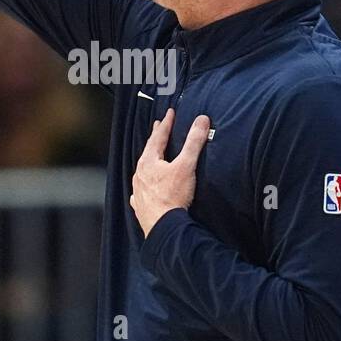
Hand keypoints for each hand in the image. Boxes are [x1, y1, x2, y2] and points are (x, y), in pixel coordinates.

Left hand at [129, 109, 210, 236]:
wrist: (164, 226)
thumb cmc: (173, 197)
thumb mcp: (186, 166)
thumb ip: (194, 142)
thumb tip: (201, 121)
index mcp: (149, 162)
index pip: (158, 137)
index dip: (166, 124)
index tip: (169, 114)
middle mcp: (140, 174)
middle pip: (148, 152)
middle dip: (155, 139)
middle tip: (158, 128)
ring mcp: (139, 190)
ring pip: (143, 170)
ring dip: (149, 160)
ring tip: (152, 155)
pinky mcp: (141, 205)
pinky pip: (141, 191)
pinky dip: (144, 185)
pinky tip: (144, 188)